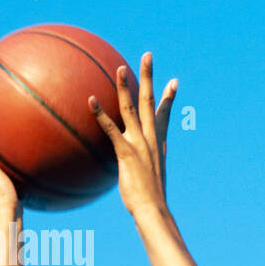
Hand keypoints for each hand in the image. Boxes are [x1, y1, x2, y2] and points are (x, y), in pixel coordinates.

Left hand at [88, 53, 176, 216]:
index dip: (169, 98)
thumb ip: (141, 169)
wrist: (152, 210)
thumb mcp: (148, 180)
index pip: (164, 115)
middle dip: (149, 77)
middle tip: (147, 55)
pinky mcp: (127, 152)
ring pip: (131, 109)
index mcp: (158, 144)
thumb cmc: (148, 201)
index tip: (173, 81)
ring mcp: (140, 144)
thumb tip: (133, 172)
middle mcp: (151, 139)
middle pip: (149, 101)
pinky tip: (91, 100)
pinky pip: (111, 129)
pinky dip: (100, 114)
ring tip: (120, 67)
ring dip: (125, 87)